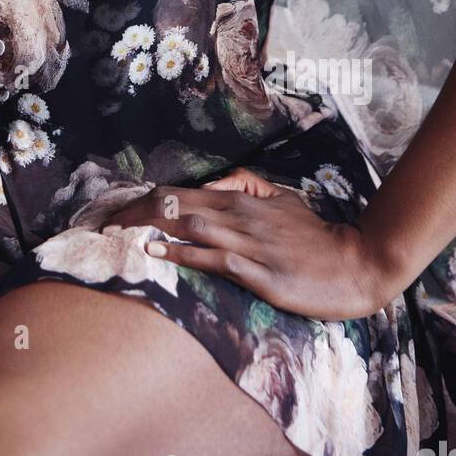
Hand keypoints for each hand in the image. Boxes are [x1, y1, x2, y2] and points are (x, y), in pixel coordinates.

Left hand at [100, 166, 392, 320]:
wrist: (353, 264)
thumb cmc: (315, 236)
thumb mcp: (281, 200)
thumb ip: (248, 185)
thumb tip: (216, 182)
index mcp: (242, 199)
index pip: (183, 193)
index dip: (146, 200)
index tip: (117, 210)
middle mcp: (239, 216)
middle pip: (177, 205)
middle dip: (136, 212)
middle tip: (103, 221)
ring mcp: (248, 243)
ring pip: (190, 227)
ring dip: (151, 227)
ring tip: (117, 231)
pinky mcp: (257, 273)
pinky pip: (211, 259)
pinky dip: (181, 253)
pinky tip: (157, 252)